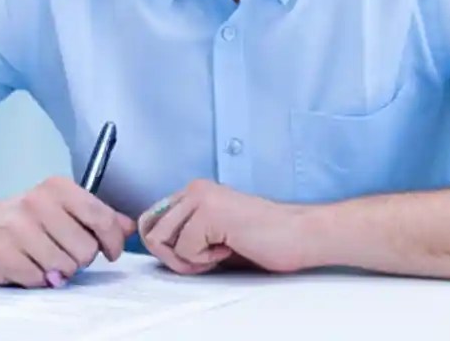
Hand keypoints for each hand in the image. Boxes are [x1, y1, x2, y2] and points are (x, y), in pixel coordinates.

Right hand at [0, 176, 136, 287]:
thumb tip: (130, 227)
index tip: (110, 251)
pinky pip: (40, 279)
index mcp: (58, 188)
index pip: (101, 218)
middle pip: (85, 249)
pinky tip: (28, 265)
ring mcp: (18, 227)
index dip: (113, 241)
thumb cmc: (26, 220)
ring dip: (59, 271)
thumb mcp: (63, 209)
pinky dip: (39, 279)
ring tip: (45, 259)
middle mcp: (37, 203)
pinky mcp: (4, 253)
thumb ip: (99, 216)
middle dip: (80, 258)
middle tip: (64, 252)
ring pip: (64, 267)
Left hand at [139, 180, 310, 275]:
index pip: (151, 220)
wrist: (300, 234)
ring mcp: (200, 198)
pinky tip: (230, 247)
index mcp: (195, 192)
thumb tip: (150, 243)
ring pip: (160, 240)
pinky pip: (183, 249)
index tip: (194, 254)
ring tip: (217, 253)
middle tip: (205, 258)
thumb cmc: (264, 240)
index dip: (165, 247)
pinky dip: (205, 260)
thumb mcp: (214, 236)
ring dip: (187, 259)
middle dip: (172, 256)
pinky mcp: (209, 212)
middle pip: (150, 231)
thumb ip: (183, 235)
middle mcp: (194, 189)